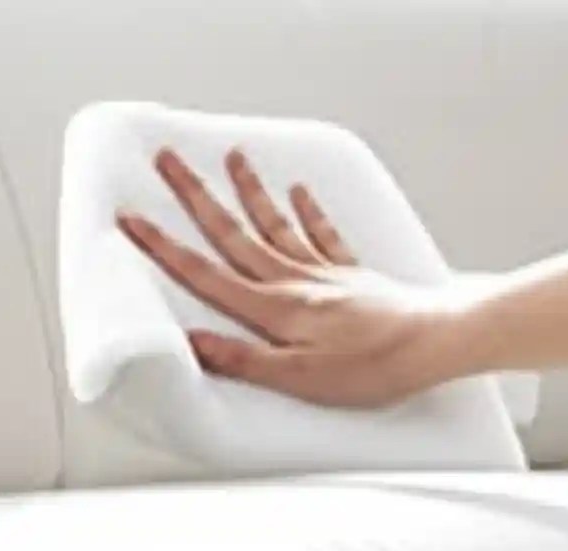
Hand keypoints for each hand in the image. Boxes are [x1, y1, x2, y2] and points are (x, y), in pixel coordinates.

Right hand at [115, 148, 477, 407]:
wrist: (437, 341)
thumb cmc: (371, 367)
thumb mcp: (299, 378)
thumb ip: (243, 360)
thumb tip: (190, 343)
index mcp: (273, 308)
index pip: (205, 274)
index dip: (163, 247)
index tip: (130, 218)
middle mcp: (292, 281)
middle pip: (233, 232)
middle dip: (196, 196)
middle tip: (169, 158)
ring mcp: (324, 273)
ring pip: (275, 223)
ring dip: (249, 190)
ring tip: (232, 155)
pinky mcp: (353, 275)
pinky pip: (323, 234)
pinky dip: (308, 210)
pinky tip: (299, 189)